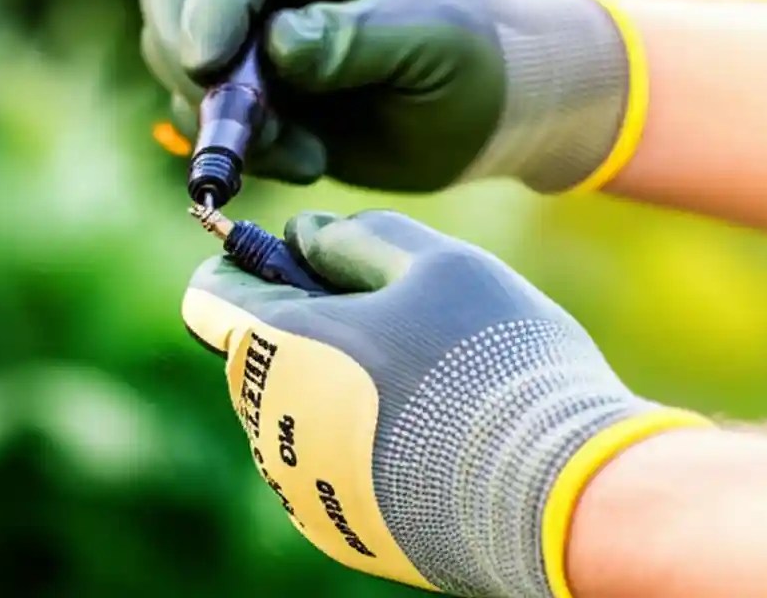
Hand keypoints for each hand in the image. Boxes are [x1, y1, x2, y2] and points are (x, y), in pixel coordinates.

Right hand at [140, 0, 640, 192]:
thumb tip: (276, 48)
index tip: (208, 68)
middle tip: (237, 122)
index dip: (209, 7)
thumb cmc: (482, 57)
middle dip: (190, 62)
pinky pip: (211, 120)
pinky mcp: (261, 96)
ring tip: (300, 154)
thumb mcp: (432, 40)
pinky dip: (242, 151)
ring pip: (182, 64)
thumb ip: (352, 39)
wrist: (499, 112)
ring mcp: (260, 39)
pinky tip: (306, 161)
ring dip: (222, 120)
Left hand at [182, 210, 708, 596]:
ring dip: (339, 380)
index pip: (210, 292)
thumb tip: (304, 235)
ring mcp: (300, 486)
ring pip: (297, 407)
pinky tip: (432, 435)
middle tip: (398, 317)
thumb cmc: (495, 362)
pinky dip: (363, 439)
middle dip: (311, 322)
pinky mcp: (338, 531)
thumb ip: (356, 237)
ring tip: (428, 381)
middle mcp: (269, 426)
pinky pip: (330, 462)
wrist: (555, 495)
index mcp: (279, 348)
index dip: (252, 262)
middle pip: (260, 351)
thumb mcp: (437, 263)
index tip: (308, 259)